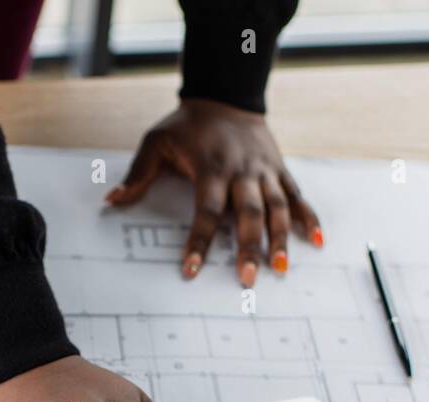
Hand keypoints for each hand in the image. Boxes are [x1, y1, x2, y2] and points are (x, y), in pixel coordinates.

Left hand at [106, 98, 322, 286]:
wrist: (226, 95)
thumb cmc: (189, 125)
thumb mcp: (157, 141)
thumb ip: (138, 173)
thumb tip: (113, 200)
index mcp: (211, 168)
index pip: (206, 211)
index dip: (199, 242)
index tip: (192, 270)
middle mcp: (242, 172)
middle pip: (248, 213)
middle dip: (248, 247)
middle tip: (247, 278)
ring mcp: (264, 171)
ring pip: (277, 207)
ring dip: (281, 238)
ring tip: (281, 267)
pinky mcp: (279, 170)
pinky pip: (296, 196)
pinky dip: (309, 218)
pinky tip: (315, 241)